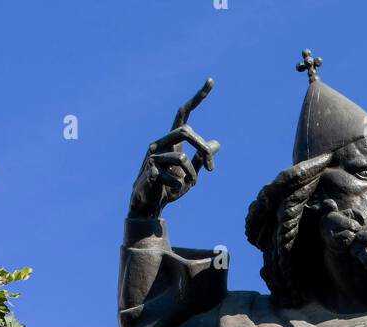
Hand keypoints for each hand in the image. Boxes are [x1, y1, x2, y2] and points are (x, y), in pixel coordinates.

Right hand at [128, 78, 219, 218]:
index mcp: (171, 140)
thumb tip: (216, 143)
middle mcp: (161, 142)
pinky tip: (173, 191)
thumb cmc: (169, 186)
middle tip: (211, 169)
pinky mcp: (149, 170)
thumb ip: (201, 158)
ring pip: (182, 158)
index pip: (184, 114)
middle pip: (186, 131)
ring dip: (191, 176)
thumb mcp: (190, 173)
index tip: (211, 81)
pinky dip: (178, 186)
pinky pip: (173, 176)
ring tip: (188, 186)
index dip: (198, 98)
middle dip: (202, 149)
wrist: (150, 204)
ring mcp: (153, 155)